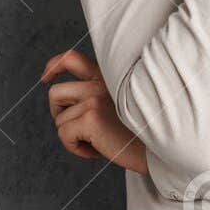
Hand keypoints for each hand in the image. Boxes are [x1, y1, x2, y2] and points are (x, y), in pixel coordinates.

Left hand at [40, 49, 148, 174]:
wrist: (163, 146)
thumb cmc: (144, 132)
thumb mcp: (123, 105)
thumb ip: (98, 97)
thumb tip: (67, 109)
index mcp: (107, 76)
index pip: (71, 58)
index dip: (53, 66)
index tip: (45, 78)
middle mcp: (99, 83)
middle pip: (56, 93)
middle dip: (59, 113)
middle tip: (79, 129)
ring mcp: (94, 98)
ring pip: (60, 120)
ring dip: (73, 136)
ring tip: (98, 142)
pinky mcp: (91, 118)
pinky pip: (64, 135)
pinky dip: (76, 148)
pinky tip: (98, 150)